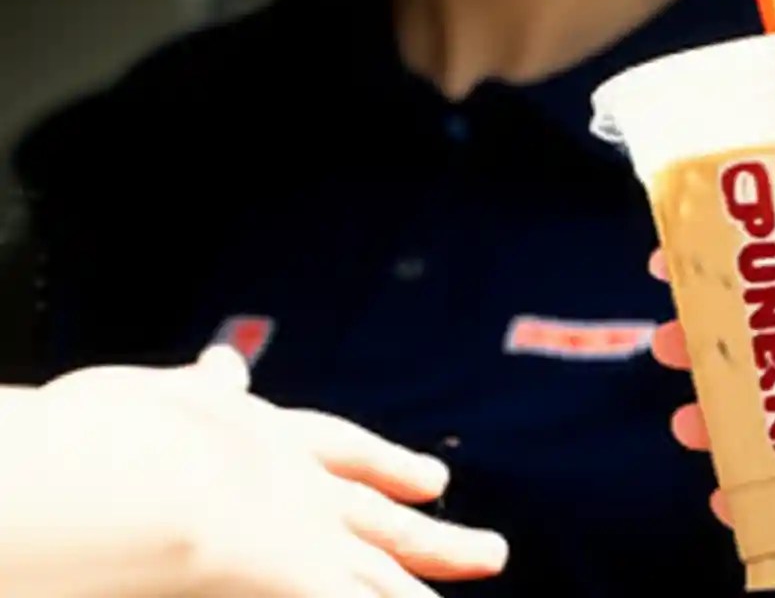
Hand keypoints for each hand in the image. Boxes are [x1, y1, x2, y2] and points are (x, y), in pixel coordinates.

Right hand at [1, 348, 507, 596]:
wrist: (129, 471)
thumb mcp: (163, 398)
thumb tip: (223, 362)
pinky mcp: (305, 577)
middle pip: (386, 522)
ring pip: (385, 573)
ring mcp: (308, 540)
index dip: (391, 466)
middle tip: (494, 552)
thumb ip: (202, 389)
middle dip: (438, 537)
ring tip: (482, 577)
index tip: (437, 479)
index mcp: (269, 439)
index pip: (346, 454)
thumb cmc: (117, 434)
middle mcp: (303, 490)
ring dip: (430, 581)